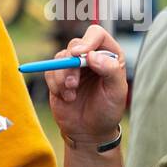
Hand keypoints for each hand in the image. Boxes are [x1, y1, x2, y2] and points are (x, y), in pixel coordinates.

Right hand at [45, 25, 127, 146]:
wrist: (89, 132)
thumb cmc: (108, 111)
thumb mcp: (117, 92)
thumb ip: (110, 71)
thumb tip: (92, 56)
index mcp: (109, 55)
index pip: (96, 35)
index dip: (87, 41)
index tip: (79, 55)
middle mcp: (90, 57)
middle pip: (75, 45)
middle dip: (71, 64)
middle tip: (73, 84)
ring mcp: (72, 66)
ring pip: (60, 57)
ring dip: (62, 77)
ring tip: (71, 95)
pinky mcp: (58, 77)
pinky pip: (49, 71)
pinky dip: (54, 84)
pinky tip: (65, 97)